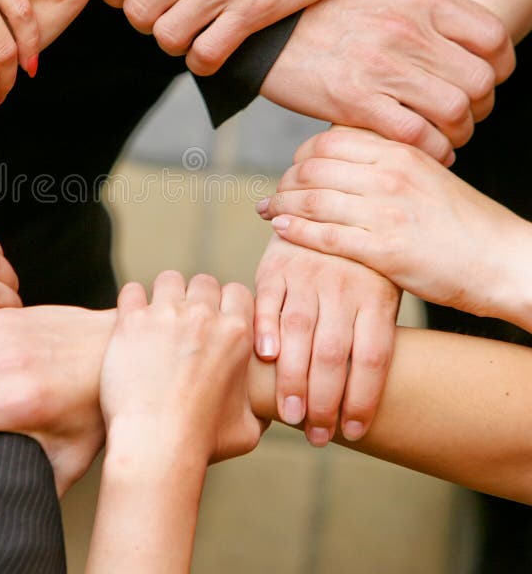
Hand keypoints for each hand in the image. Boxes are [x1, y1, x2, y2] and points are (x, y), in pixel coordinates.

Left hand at [102, 272, 264, 464]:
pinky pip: (131, 291)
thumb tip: (269, 408)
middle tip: (186, 321)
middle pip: (203, 282)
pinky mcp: (131, 320)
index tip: (216, 318)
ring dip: (165, 294)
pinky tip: (132, 320)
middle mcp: (203, 316)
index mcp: (236, 332)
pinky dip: (132, 302)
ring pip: (168, 279)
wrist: (156, 444)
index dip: (227, 303)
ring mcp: (165, 314)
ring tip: (158, 317)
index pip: (237, 292)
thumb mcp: (248, 428)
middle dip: (196, 297)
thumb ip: (260, 408)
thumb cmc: (202, 440)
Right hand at [254, 234, 399, 444]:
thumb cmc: (358, 265)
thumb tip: (364, 397)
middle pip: (334, 353)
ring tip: (291, 415)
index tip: (352, 431)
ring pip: (300, 332)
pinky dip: (265, 328)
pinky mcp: (276, 266)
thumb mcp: (380, 289)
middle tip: (317, 436)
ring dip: (293, 378)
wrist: (327, 207)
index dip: (362, 398)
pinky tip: (265, 357)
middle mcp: (343, 286)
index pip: (372, 358)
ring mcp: (308, 275)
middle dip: (325, 401)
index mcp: (376, 297)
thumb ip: (370, 333)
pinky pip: (269, 300)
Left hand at [258, 127, 531, 325]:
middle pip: (313, 167)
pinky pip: (323, 235)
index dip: (302, 154)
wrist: (506, 260)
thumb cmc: (466, 222)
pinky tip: (280, 229)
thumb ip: (389, 163)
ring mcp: (386, 211)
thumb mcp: (429, 175)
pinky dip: (295, 231)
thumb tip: (347, 157)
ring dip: (282, 205)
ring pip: (312, 199)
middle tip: (275, 193)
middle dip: (286, 180)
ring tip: (269, 210)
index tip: (294, 169)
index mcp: (401, 152)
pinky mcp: (384, 249)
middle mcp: (390, 175)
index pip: (330, 140)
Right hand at [261, 0, 513, 162]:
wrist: (262, 33)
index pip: (493, 38)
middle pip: (481, 81)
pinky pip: (416, 137)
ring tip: (445, 137)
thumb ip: (418, 10)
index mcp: (418, 1)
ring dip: (459, 133)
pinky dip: (431, 150)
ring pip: (455, 112)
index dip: (499, 67)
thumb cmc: (317, 13)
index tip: (486, 81)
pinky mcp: (355, 102)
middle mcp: (407, 32)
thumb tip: (455, 33)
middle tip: (464, 116)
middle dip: (481, 107)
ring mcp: (382, 69)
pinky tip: (425, 150)